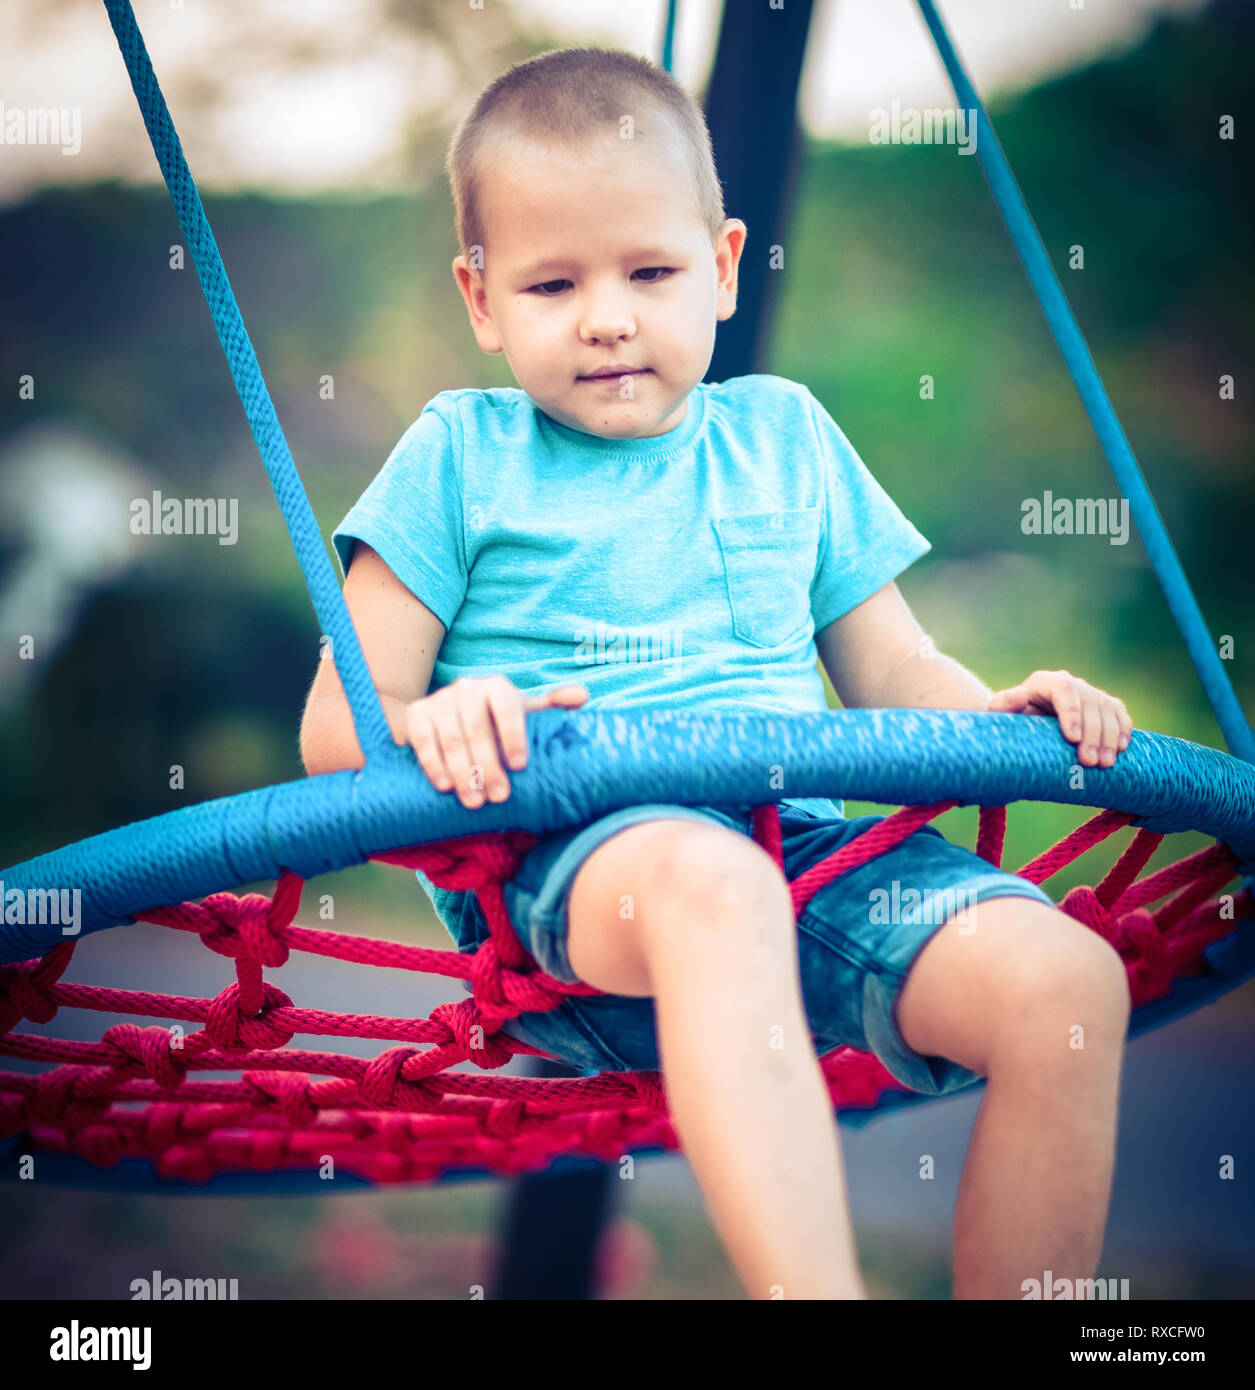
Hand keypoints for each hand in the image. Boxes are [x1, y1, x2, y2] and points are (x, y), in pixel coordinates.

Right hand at [404, 677, 588, 807]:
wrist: (445, 715)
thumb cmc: (495, 720)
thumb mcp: (524, 712)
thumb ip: (552, 706)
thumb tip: (582, 696)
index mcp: (498, 687)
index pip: (507, 707)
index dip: (513, 735)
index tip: (520, 766)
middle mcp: (467, 688)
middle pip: (477, 727)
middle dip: (488, 764)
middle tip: (498, 796)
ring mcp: (439, 700)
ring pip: (450, 737)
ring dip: (463, 771)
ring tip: (474, 801)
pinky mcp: (416, 714)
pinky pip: (421, 740)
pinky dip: (433, 763)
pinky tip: (444, 786)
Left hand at [985, 669, 1131, 768]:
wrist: (1023, 729)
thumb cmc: (1009, 723)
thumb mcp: (1000, 714)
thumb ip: (1003, 704)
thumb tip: (1020, 694)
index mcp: (1045, 682)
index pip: (1064, 689)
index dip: (1072, 712)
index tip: (1072, 739)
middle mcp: (1070, 684)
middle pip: (1090, 702)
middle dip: (1092, 734)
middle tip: (1089, 762)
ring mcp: (1089, 694)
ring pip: (1108, 710)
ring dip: (1110, 738)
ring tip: (1105, 764)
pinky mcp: (1104, 706)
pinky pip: (1119, 714)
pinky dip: (1123, 731)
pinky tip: (1121, 750)